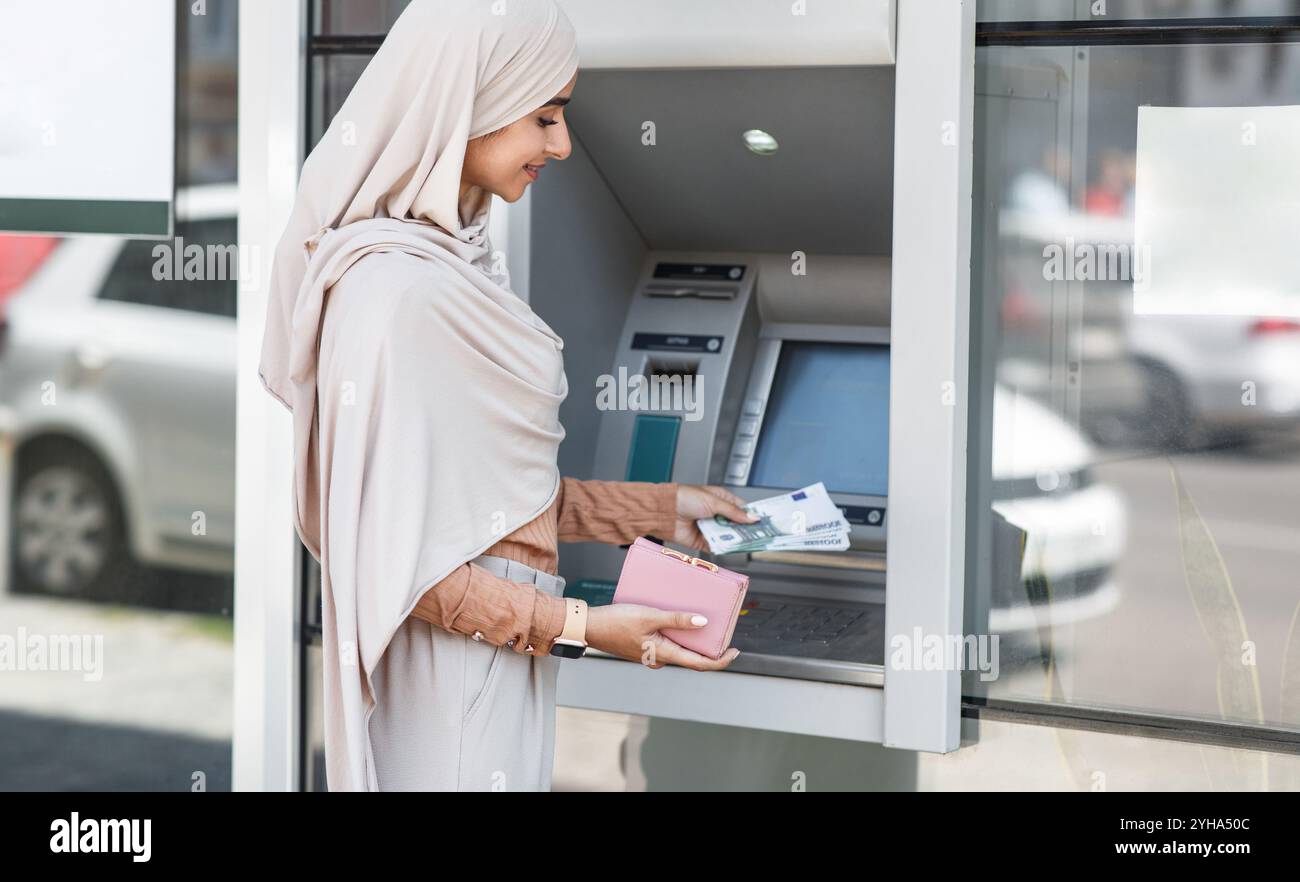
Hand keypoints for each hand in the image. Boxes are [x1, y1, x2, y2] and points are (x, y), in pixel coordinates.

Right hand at [585, 604, 740, 670]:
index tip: (735, 651)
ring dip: (692, 638)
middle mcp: (659, 658)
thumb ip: (677, 619)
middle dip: (708, 646)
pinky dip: (677, 633)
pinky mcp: (644, 646)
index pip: (700, 664)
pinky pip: (666, 643)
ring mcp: (651, 654)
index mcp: (664, 654)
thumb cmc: (616, 622)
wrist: (589, 627)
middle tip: (722, 629)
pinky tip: (677, 618)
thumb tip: (703, 622)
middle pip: (691, 657)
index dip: (721, 661)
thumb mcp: (650, 616)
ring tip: (701, 619)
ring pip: (678, 649)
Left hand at [670, 484, 757, 551]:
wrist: (664, 510)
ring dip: (736, 539)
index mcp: (721, 500)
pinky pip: (717, 547)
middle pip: (737, 525)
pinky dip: (723, 548)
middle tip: (761, 535)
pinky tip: (731, 548)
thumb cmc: (685, 498)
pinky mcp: (703, 541)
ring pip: (728, 537)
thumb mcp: (713, 501)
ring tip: (749, 542)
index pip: (742, 509)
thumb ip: (733, 512)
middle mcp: (717, 514)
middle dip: (747, 530)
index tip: (765, 522)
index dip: (753, 515)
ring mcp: (710, 528)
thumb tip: (752, 518)